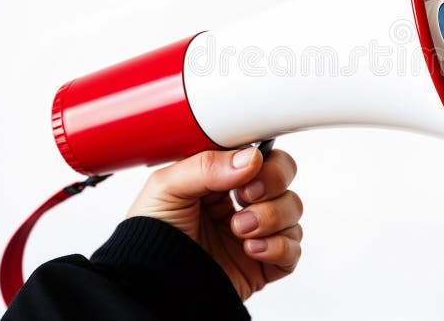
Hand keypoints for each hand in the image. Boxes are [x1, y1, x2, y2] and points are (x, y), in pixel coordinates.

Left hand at [127, 147, 302, 300]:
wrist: (152, 288)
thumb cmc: (150, 238)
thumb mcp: (166, 188)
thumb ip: (206, 165)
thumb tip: (250, 158)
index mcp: (220, 178)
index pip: (259, 155)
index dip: (262, 160)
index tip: (248, 170)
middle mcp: (241, 202)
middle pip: (284, 176)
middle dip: (273, 182)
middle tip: (248, 196)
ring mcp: (255, 232)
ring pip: (293, 209)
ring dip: (272, 217)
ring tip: (240, 230)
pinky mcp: (265, 262)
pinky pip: (294, 247)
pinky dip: (279, 246)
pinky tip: (251, 249)